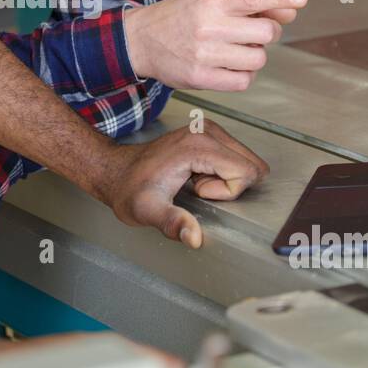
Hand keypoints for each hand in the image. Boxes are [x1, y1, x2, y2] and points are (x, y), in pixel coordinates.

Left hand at [94, 120, 269, 248]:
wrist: (117, 171)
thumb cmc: (130, 189)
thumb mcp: (148, 211)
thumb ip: (172, 223)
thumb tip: (194, 238)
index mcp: (198, 145)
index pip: (246, 171)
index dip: (227, 192)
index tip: (198, 192)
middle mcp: (206, 131)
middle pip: (250, 164)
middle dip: (230, 185)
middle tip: (197, 189)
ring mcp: (208, 129)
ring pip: (244, 162)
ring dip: (225, 180)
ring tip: (194, 183)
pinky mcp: (207, 133)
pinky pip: (234, 158)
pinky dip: (221, 172)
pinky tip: (195, 176)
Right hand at [123, 0, 307, 90]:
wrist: (142, 40)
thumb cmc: (183, 16)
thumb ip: (252, 4)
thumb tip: (290, 14)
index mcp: (212, 1)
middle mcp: (209, 26)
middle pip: (265, 34)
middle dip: (267, 34)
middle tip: (253, 33)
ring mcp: (204, 54)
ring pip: (258, 59)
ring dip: (255, 55)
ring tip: (236, 50)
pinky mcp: (201, 77)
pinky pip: (243, 81)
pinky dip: (244, 75)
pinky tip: (230, 66)